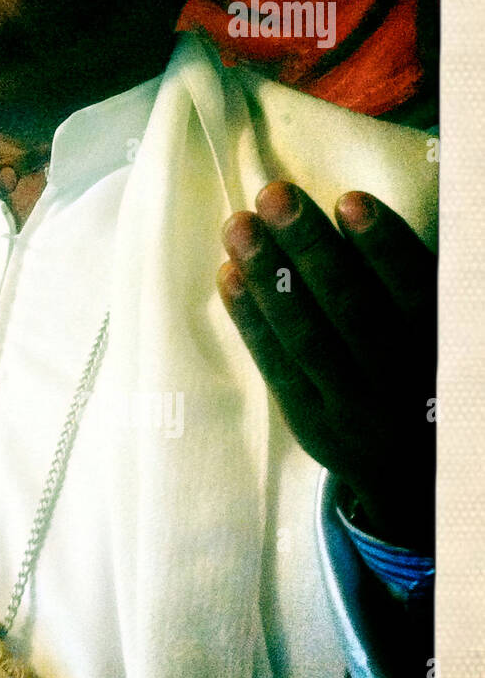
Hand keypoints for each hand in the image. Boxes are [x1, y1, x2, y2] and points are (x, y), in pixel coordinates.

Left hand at [217, 183, 434, 550]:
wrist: (425, 482)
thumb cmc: (434, 376)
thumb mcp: (450, 337)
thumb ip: (424, 290)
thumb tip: (368, 214)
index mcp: (443, 349)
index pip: (416, 293)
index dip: (384, 247)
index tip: (349, 199)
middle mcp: (402, 381)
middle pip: (350, 309)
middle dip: (308, 247)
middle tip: (272, 195)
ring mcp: (355, 408)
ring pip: (306, 337)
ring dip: (267, 276)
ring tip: (238, 225)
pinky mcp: (313, 423)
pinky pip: (277, 368)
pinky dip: (251, 322)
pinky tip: (228, 276)